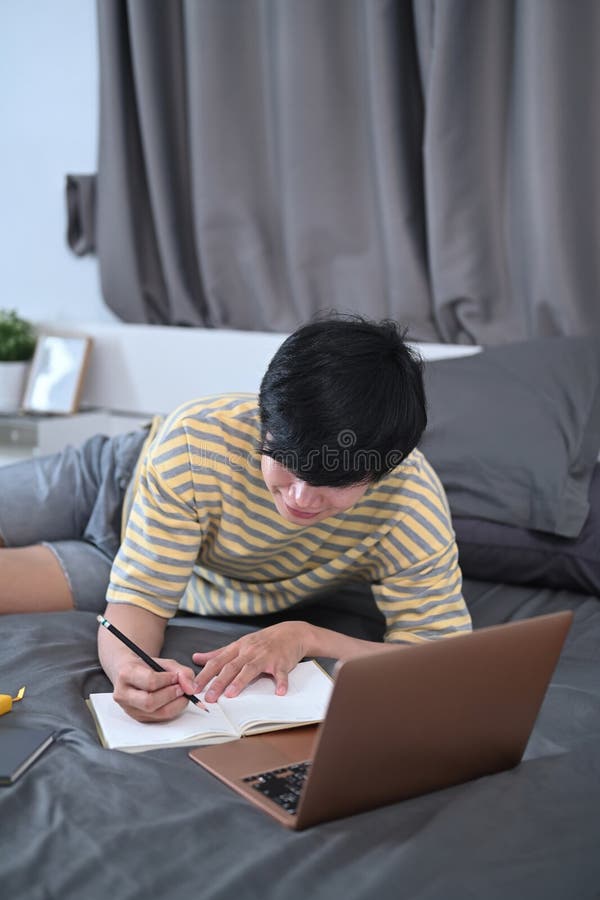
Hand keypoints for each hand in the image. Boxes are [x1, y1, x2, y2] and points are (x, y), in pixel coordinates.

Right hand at [112, 657, 196, 722]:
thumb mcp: (163, 662)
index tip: (177, 676)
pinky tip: (176, 700)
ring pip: (156, 713)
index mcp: (126, 674)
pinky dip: (173, 710)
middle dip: (171, 695)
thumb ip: (180, 671)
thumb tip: (191, 687)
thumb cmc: (146, 666)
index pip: (149, 681)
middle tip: (182, 688)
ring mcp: (129, 709)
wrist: (130, 674)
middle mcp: (123, 694)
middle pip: (150, 702)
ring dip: (175, 704)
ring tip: (182, 694)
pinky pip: (159, 719)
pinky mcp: (138, 718)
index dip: (167, 680)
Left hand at [191, 621, 308, 702]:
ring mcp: (266, 656)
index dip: (205, 674)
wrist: (290, 633)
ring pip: (250, 669)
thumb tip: (196, 658)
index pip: (218, 661)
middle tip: (209, 697)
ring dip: (240, 681)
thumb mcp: (239, 644)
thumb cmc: (263, 641)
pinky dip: (281, 682)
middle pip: (231, 666)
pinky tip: (279, 692)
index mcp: (238, 648)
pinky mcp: (282, 662)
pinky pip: (281, 673)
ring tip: (230, 694)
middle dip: (218, 682)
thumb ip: (218, 653)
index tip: (193, 687)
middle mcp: (250, 651)